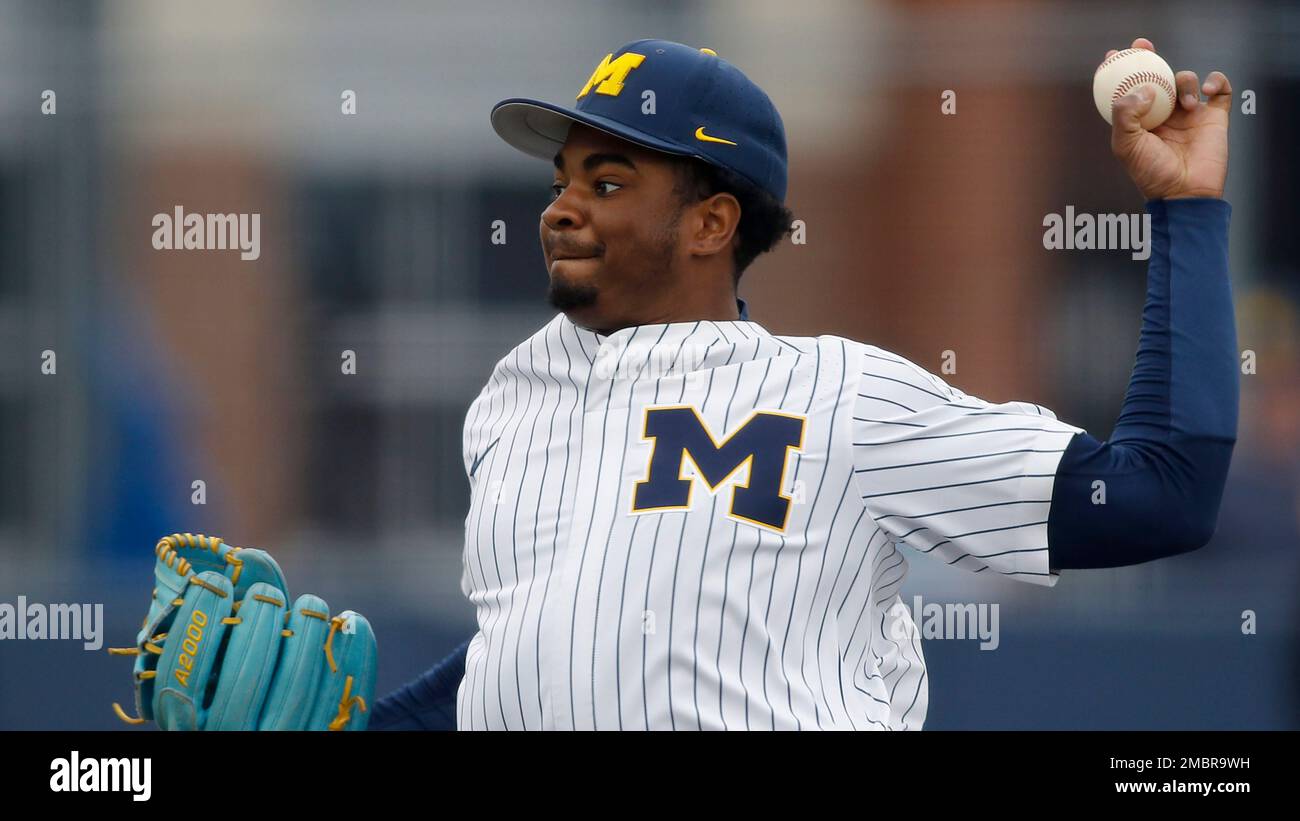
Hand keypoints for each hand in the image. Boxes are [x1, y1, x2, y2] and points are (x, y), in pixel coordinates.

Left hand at [1106, 37, 1231, 200]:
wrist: (1185, 193)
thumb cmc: (1151, 174)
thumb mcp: (1125, 146)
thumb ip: (1126, 115)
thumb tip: (1144, 89)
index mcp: (1140, 120)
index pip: (1130, 89)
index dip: (1123, 70)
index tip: (1115, 55)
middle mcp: (1164, 114)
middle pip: (1157, 77)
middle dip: (1149, 57)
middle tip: (1143, 46)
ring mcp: (1189, 114)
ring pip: (1186, 79)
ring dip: (1185, 81)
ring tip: (1186, 104)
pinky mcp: (1214, 117)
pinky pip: (1220, 89)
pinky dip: (1216, 81)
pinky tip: (1207, 90)